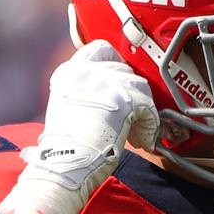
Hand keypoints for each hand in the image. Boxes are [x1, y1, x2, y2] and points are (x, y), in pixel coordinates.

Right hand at [0, 40, 158, 213]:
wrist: (65, 164)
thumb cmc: (63, 148)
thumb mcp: (66, 108)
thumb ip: (86, 93)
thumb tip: (110, 95)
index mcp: (70, 72)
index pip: (100, 49)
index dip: (116, 63)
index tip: (122, 83)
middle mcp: (88, 71)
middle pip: (124, 71)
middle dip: (130, 94)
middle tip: (130, 119)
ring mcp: (107, 83)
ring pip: (140, 87)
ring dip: (142, 110)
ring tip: (135, 133)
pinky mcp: (126, 99)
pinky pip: (149, 108)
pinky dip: (150, 125)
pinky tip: (143, 141)